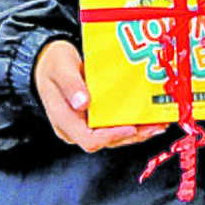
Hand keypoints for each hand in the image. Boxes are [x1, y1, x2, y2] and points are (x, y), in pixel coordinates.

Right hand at [34, 40, 165, 152]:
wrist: (47, 63)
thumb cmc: (52, 65)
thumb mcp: (60, 68)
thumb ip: (71, 85)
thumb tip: (83, 102)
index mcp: (64, 120)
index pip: (89, 139)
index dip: (111, 136)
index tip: (130, 126)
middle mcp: (75, 128)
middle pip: (106, 141)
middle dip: (132, 135)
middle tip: (154, 126)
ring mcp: (85, 125)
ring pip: (113, 136)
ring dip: (136, 132)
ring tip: (157, 124)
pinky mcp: (94, 119)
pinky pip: (114, 125)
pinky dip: (132, 123)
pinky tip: (147, 118)